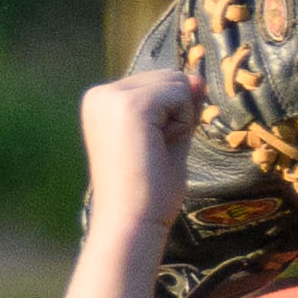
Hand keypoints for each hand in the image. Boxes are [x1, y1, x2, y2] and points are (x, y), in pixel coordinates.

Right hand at [81, 68, 200, 234]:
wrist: (132, 221)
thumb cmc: (149, 191)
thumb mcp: (169, 138)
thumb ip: (181, 107)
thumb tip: (197, 77)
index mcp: (102, 101)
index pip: (159, 84)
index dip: (172, 116)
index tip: (151, 150)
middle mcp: (100, 93)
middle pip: (169, 79)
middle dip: (178, 114)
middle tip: (155, 152)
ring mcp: (112, 96)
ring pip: (176, 84)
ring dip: (180, 119)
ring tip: (155, 151)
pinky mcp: (129, 105)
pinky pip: (180, 94)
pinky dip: (183, 122)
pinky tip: (160, 147)